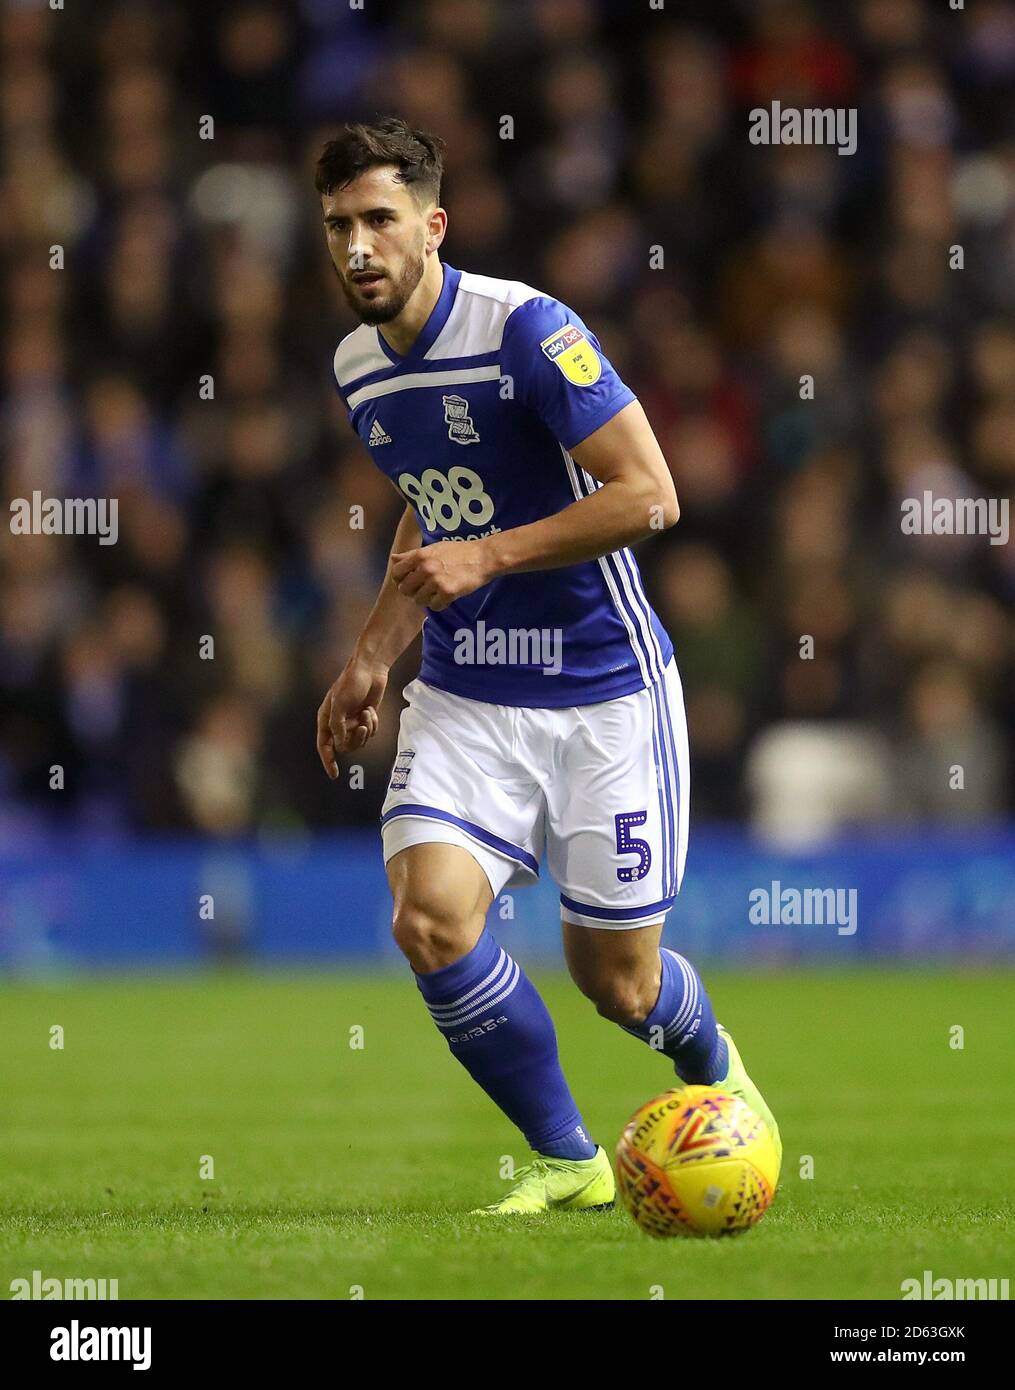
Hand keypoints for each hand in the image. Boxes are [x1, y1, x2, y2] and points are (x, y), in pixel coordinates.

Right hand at [316, 655, 387, 779]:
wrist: (370, 670)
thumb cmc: (351, 683)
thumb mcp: (340, 704)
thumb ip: (337, 726)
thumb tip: (340, 744)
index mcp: (326, 719)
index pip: (324, 746)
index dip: (328, 761)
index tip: (334, 775)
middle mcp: (338, 723)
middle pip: (345, 746)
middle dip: (356, 738)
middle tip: (362, 727)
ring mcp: (352, 721)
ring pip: (360, 740)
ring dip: (366, 728)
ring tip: (367, 712)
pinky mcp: (365, 718)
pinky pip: (370, 732)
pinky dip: (373, 723)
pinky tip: (371, 710)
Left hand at [390, 540, 493, 610]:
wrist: (483, 557)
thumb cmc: (459, 551)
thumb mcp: (434, 548)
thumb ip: (412, 555)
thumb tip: (393, 559)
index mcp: (420, 556)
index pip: (396, 573)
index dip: (400, 579)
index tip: (408, 581)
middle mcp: (426, 568)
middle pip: (405, 589)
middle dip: (412, 591)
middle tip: (423, 589)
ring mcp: (436, 582)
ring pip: (418, 600)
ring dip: (426, 599)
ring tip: (436, 592)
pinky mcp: (447, 593)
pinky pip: (433, 606)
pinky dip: (438, 604)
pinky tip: (445, 597)